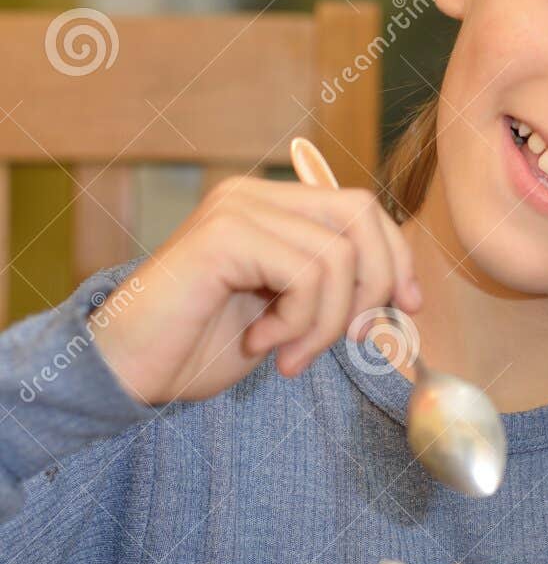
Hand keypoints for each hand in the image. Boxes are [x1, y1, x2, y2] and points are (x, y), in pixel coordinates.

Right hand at [92, 177, 421, 404]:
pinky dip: (299, 322)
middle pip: (361, 214)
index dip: (397, 256)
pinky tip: (260, 343)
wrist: (126, 369)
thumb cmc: (198, 346)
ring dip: (325, 322)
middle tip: (350, 338)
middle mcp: (254, 194)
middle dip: (376, 284)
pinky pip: (305, 274)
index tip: (405, 309)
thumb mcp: (286, 313)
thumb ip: (331, 289)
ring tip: (289, 354)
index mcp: (271, 205)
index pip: (362, 208)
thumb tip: (403, 293)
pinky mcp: (225, 236)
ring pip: (338, 256)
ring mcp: (236, 209)